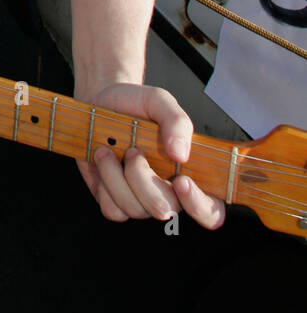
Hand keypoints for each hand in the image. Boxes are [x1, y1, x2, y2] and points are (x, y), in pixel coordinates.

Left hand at [75, 82, 225, 229]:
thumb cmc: (135, 105)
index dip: (200, 205)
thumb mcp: (159, 102)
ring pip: (136, 210)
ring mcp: (140, 200)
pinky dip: (104, 182)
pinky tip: (103, 159)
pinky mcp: (114, 201)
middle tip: (134, 150)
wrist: (100, 101)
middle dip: (144, 180)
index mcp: (190, 172)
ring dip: (117, 177)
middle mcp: (168, 192)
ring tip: (108, 150)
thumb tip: (182, 154)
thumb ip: (177, 121)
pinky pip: (112, 209)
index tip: (181, 181)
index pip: (211, 210)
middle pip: (166, 211)